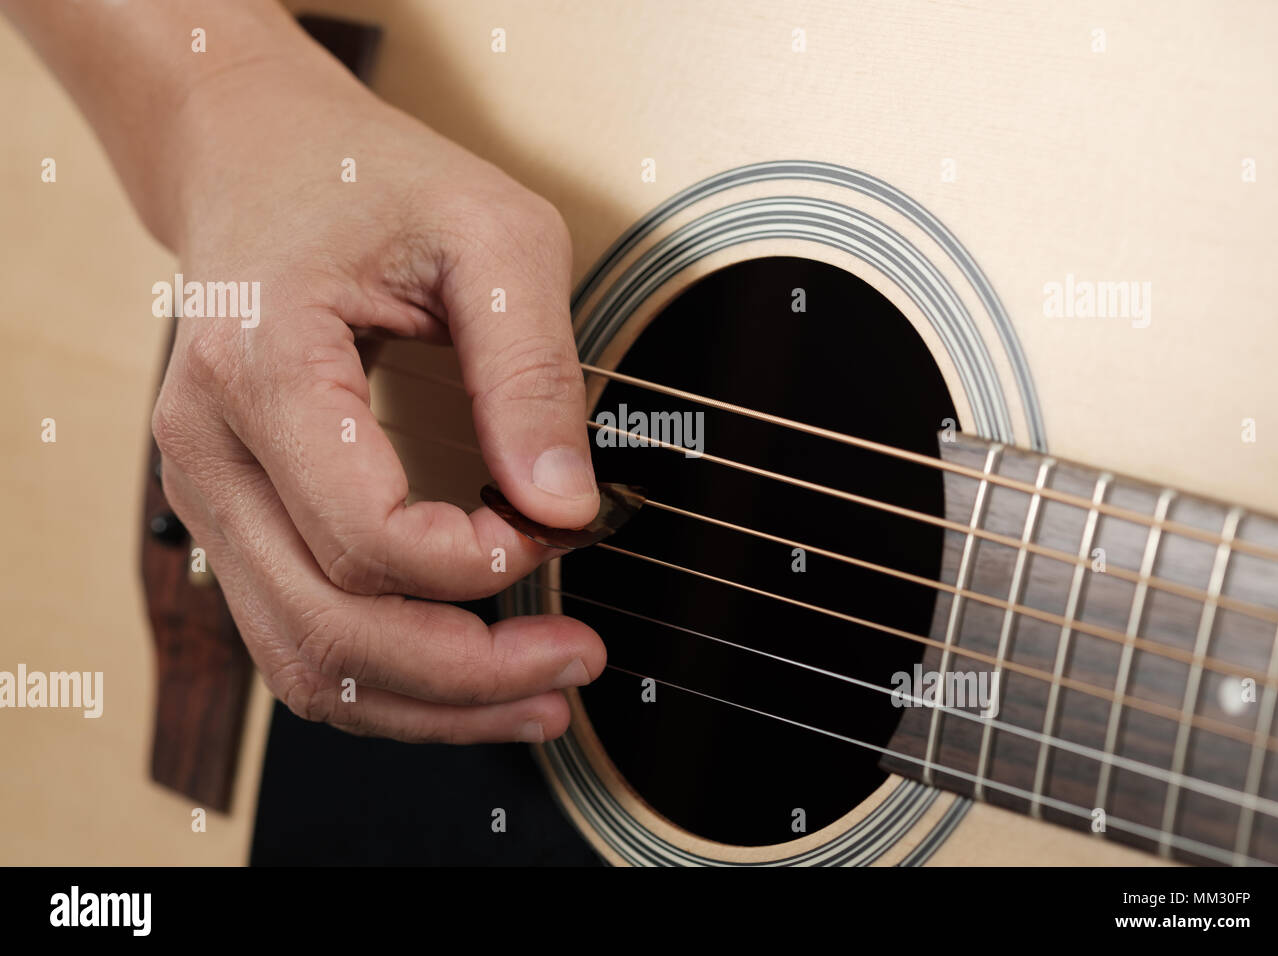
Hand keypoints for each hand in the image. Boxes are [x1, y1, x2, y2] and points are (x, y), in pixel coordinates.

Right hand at [151, 52, 604, 742]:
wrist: (264, 163)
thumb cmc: (372, 183)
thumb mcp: (490, 237)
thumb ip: (531, 371)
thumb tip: (565, 506)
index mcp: (262, 362)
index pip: (363, 534)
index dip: (474, 563)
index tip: (554, 532)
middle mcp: (210, 444)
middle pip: (329, 627)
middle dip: (467, 671)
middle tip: (576, 660)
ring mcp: (209, 491)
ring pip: (305, 659)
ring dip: (429, 701)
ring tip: (539, 696)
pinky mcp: (235, 516)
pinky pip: (299, 636)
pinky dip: (389, 677)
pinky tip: (470, 676)